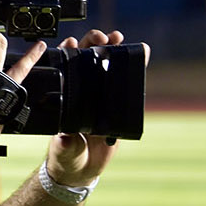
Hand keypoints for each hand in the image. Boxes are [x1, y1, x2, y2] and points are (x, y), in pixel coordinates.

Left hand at [44, 27, 133, 186]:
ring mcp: (100, 95)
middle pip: (86, 59)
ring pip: (107, 65)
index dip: (67, 51)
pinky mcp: (116, 103)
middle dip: (93, 42)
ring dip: (113, 47)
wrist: (82, 168)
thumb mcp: (64, 149)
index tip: (72, 43)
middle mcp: (82, 91)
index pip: (64, 67)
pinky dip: (134, 66)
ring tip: (118, 38)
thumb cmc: (67, 154)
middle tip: (102, 37)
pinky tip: (141, 53)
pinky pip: (126, 82)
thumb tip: (66, 137)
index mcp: (65, 95)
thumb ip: (65, 144)